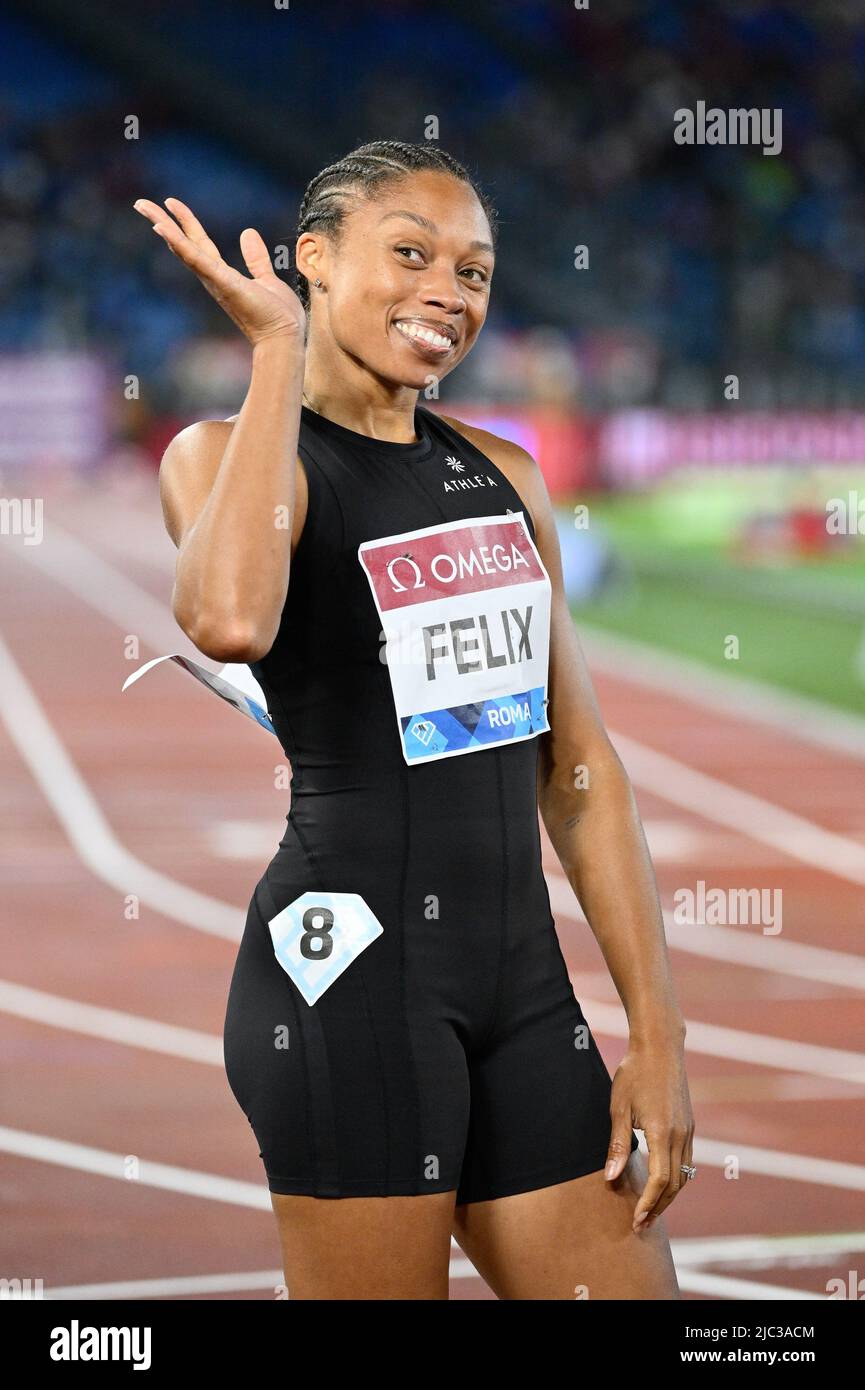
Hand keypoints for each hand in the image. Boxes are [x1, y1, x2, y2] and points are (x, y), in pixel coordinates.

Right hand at [133, 197, 306, 347]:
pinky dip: (179, 244)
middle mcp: (213, 278)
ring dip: (163, 226)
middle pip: (183, 244)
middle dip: (162, 221)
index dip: (186, 223)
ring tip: (143, 207)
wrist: (285, 338)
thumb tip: (248, 232)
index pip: (199, 244)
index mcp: (222, 275)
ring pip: (184, 248)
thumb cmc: (278, 317)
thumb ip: (256, 258)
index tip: (171, 204)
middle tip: (140, 203)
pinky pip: (197, 259)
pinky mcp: (223, 283)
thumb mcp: (267, 279)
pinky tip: (163, 228)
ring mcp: (215, 280)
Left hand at [604, 1032, 693, 1233]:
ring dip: (669, 1196)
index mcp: (661, 1131)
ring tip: (651, 1210)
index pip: (660, 1180)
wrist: (660, 1047)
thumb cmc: (635, 1074)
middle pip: (675, 1184)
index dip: (648, 1203)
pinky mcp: (689, 1126)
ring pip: (684, 1175)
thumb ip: (618, 1145)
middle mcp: (680, 1134)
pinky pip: (686, 1161)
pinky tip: (662, 1184)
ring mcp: (688, 1130)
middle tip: (642, 1224)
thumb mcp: (619, 1108)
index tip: (636, 1220)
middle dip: (659, 1207)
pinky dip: (676, 1179)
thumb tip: (611, 1178)